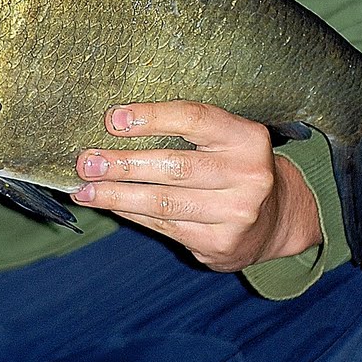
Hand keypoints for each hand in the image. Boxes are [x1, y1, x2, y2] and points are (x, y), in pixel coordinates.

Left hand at [72, 100, 321, 271]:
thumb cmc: (235, 169)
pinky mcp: (220, 243)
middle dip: (124, 164)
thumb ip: (185, 131)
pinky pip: (164, 225)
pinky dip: (132, 214)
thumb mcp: (226, 140)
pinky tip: (109, 206)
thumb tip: (116, 125)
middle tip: (87, 162)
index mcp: (247, 139)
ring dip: (117, 196)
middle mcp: (247, 176)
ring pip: (164, 202)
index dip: (150, 118)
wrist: (276, 221)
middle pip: (174, 166)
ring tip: (85, 190)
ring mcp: (235, 213)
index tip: (112, 120)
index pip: (193, 119)